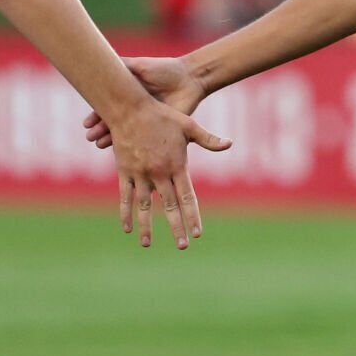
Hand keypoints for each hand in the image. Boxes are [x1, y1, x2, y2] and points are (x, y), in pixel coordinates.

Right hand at [84, 57, 205, 149]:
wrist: (189, 78)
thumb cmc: (164, 69)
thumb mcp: (139, 66)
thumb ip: (121, 67)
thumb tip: (99, 63)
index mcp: (129, 95)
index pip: (109, 108)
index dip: (97, 115)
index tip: (87, 123)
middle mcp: (136, 109)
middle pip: (115, 122)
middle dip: (101, 130)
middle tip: (90, 137)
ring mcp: (147, 121)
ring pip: (127, 132)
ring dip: (112, 139)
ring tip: (100, 144)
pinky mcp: (160, 129)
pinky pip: (144, 139)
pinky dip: (132, 145)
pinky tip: (122, 150)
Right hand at [108, 97, 230, 249]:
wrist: (129, 109)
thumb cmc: (161, 116)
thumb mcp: (188, 125)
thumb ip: (208, 139)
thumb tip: (230, 144)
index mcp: (176, 166)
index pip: (188, 197)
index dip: (193, 216)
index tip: (197, 233)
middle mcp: (159, 174)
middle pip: (170, 206)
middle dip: (176, 227)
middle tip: (182, 246)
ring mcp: (140, 174)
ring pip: (144, 207)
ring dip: (147, 227)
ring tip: (148, 245)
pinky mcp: (126, 172)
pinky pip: (125, 197)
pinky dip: (126, 213)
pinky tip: (128, 229)